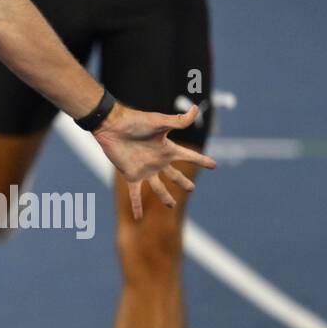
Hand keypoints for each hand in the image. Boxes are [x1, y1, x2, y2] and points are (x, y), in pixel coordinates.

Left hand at [92, 103, 216, 219]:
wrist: (112, 126)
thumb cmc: (136, 121)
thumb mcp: (160, 121)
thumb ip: (179, 120)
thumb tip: (196, 109)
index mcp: (167, 149)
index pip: (189, 156)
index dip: (201, 161)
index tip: (214, 165)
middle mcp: (158, 161)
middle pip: (175, 174)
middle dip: (183, 182)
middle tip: (191, 189)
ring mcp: (145, 170)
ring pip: (158, 187)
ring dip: (165, 197)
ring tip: (172, 205)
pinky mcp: (131, 175)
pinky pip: (135, 194)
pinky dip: (137, 206)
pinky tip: (137, 218)